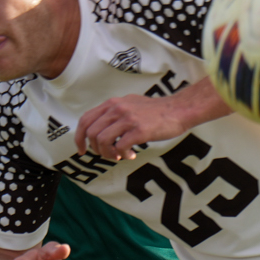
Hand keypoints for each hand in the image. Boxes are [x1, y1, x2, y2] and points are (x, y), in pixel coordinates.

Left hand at [76, 88, 225, 159]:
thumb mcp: (131, 103)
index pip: (85, 120)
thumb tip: (102, 129)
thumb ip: (115, 112)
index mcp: (112, 103)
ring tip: (118, 156)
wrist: (180, 110)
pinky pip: (120, 147)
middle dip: (96, 149)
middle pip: (91, 133)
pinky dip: (122, 154)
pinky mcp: (139, 130)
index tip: (83, 150)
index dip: (79, 138)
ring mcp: (128, 119)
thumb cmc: (157, 110)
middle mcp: (117, 109)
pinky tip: (131, 155)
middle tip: (108, 155)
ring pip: (103, 141)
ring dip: (108, 153)